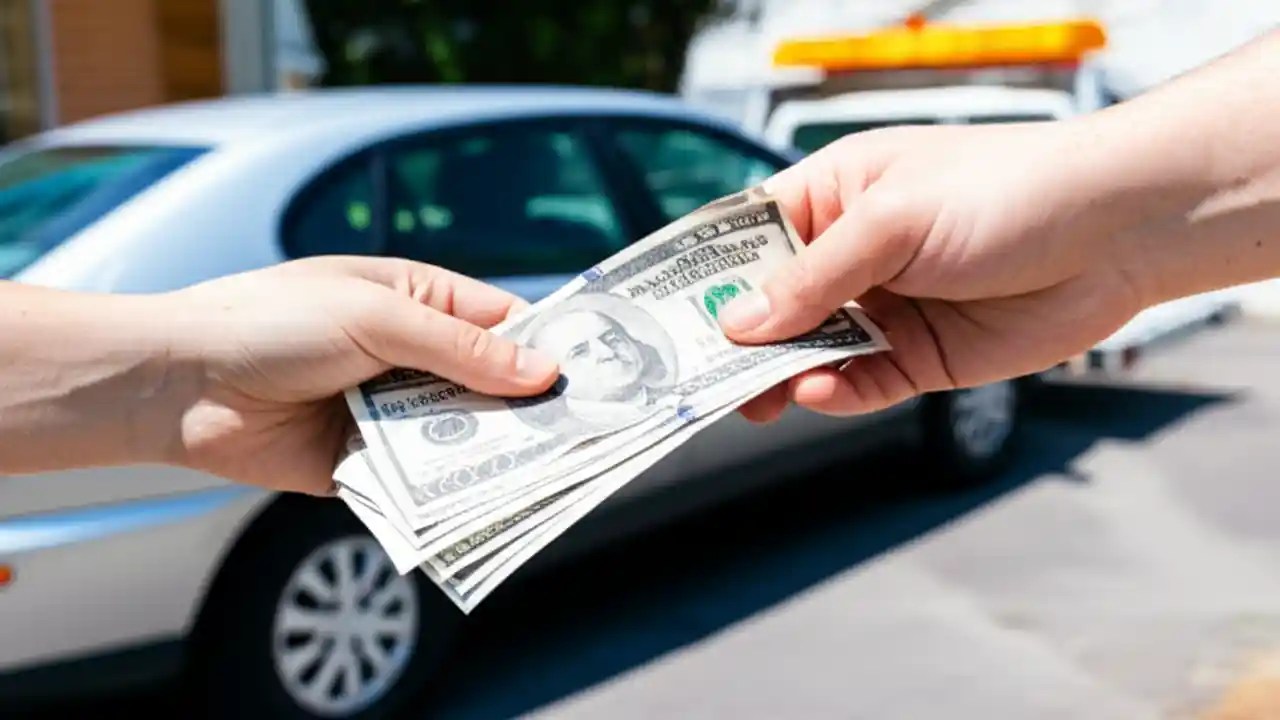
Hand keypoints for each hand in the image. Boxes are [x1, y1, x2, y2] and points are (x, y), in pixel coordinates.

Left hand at [161, 256, 558, 494]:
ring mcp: (388, 413)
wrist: (178, 383)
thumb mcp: (377, 316)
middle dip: (528, 410)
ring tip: (544, 471)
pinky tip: (481, 504)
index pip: (503, 323)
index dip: (548, 347)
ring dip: (492, 453)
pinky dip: (445, 492)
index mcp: (418, 302)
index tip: (596, 376)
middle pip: (490, 387)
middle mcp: (410, 358)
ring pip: (461, 438)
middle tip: (583, 435)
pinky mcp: (365, 466)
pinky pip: (418, 482)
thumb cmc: (272, 322)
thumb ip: (461, 348)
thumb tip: (542, 372)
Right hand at [718, 121, 1147, 421]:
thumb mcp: (893, 221)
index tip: (660, 315)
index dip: (704, 276)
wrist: (1115, 234)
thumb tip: (739, 322)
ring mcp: (883, 309)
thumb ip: (813, 277)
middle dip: (737, 340)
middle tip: (696, 377)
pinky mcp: (918, 358)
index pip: (748, 238)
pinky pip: (859, 384)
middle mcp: (851, 256)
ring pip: (809, 353)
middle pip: (770, 306)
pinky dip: (834, 394)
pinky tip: (818, 391)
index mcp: (833, 197)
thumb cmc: (1007, 191)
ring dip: (780, 375)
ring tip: (753, 397)